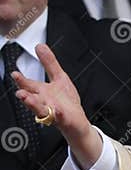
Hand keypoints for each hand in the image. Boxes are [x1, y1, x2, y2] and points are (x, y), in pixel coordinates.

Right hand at [12, 44, 101, 169]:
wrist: (77, 122)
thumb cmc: (66, 101)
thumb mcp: (59, 77)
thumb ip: (49, 63)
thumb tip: (40, 46)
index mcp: (43, 92)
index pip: (29, 85)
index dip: (21, 80)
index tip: (15, 74)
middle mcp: (45, 102)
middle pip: (32, 98)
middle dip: (25, 95)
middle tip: (20, 92)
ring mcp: (53, 112)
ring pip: (41, 109)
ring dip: (34, 105)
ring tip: (29, 100)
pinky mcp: (64, 119)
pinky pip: (60, 117)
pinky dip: (58, 114)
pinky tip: (57, 111)